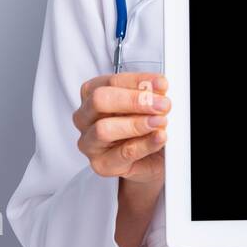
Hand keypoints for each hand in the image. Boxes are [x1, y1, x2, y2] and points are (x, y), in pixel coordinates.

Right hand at [73, 71, 171, 190]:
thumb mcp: (147, 106)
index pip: (111, 82)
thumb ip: (149, 95)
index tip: (161, 84)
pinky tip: (159, 137)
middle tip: (161, 104)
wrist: (151, 159)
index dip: (138, 81)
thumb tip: (159, 88)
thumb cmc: (143, 128)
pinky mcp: (102, 164)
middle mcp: (85, 117)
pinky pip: (123, 153)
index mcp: (92, 95)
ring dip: (137, 124)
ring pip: (104, 129)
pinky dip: (145, 144)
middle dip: (134, 101)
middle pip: (100, 101)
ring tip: (160, 122)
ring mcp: (90, 143)